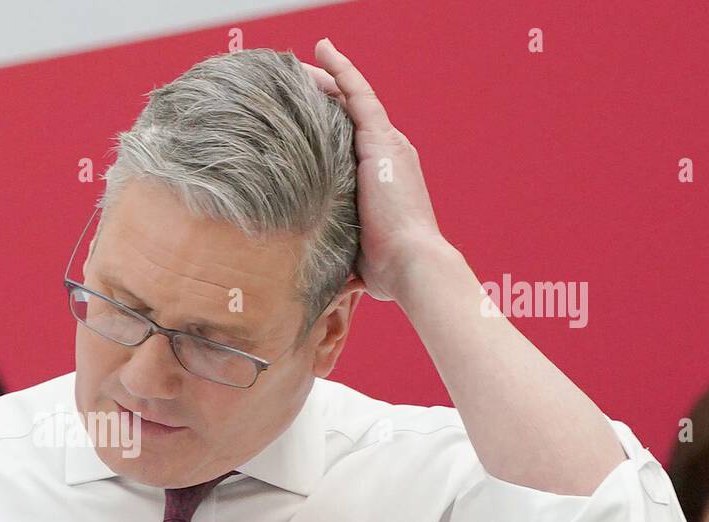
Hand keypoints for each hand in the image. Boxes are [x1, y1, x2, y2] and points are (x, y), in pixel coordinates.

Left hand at [308, 38, 448, 303]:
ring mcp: (388, 145)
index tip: (307, 114)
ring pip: (353, 98)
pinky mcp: (381, 142)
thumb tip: (311, 283)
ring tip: (302, 60)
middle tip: (296, 80)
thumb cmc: (387, 270)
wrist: (412, 265)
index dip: (333, 122)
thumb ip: (337, 254)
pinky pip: (359, 94)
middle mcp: (391, 154)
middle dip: (326, 94)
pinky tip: (322, 52)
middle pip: (352, 113)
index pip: (355, 139)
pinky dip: (341, 71)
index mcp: (385, 176)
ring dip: (328, 77)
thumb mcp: (356, 255)